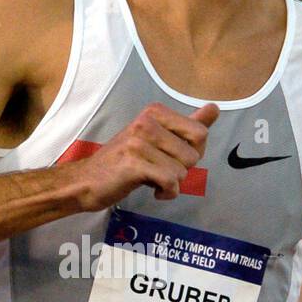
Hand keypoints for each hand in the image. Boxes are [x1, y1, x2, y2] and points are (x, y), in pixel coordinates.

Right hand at [75, 102, 218, 210]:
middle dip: (182, 169)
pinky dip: (166, 193)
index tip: (172, 156)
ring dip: (172, 183)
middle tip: (161, 169)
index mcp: (155, 112)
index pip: (200, 133)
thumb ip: (187, 125)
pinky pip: (170, 182)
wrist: (86, 181)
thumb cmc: (124, 161)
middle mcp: (147, 122)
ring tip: (153, 179)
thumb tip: (214, 109)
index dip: (192, 152)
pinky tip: (154, 191)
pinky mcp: (134, 164)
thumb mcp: (157, 138)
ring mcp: (139, 142)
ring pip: (182, 172)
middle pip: (193, 154)